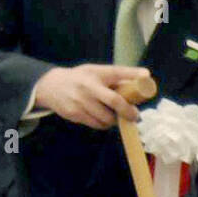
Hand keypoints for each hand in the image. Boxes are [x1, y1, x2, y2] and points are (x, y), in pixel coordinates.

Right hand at [32, 64, 151, 129]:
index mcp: (96, 73)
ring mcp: (81, 101)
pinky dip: (104, 124)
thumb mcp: (93, 72)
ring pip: (106, 118)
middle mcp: (89, 86)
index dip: (132, 74)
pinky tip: (103, 119)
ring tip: (116, 116)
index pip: (116, 72)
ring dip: (115, 120)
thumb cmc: (80, 79)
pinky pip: (96, 124)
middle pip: (114, 101)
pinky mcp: (76, 114)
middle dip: (128, 111)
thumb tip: (138, 84)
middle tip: (135, 115)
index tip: (145, 76)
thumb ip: (111, 79)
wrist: (51, 86)